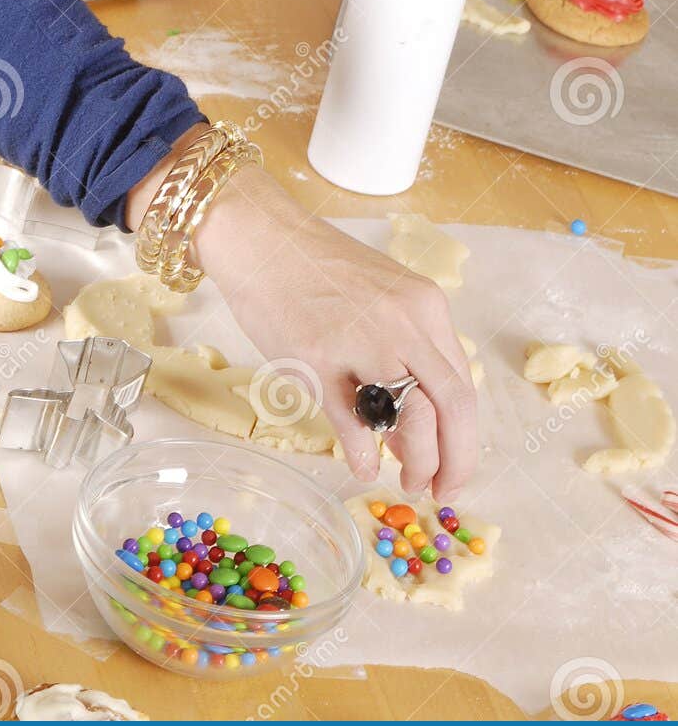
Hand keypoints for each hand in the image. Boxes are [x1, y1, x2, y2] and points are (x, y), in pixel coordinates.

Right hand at [131, 154, 477, 498]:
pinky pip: (354, 423)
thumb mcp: (381, 296)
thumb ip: (405, 349)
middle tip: (442, 490)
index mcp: (426, 307)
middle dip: (456, 461)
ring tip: (406, 481)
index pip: (463, 385)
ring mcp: (363, 342)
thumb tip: (412, 425)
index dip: (464, 436)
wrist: (261, 236)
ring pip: (413, 420)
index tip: (455, 465)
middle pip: (453, 408)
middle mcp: (406, 324)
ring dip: (416, 463)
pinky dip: (363, 457)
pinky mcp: (319, 359)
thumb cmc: (315, 268)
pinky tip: (362, 468)